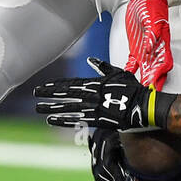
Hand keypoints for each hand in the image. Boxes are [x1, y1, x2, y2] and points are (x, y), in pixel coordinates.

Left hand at [35, 57, 169, 129]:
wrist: (145, 106)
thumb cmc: (134, 89)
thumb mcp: (119, 73)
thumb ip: (103, 67)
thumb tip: (91, 60)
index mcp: (96, 82)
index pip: (71, 83)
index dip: (56, 85)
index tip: (43, 86)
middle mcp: (92, 94)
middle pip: (66, 94)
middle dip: (49, 94)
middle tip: (35, 94)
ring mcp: (94, 107)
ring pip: (68, 107)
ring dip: (53, 108)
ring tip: (39, 109)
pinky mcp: (98, 120)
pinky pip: (77, 120)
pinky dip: (64, 120)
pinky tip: (52, 120)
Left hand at [123, 0, 172, 90]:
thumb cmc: (153, 7)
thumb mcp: (154, 20)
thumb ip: (152, 35)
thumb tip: (150, 48)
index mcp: (161, 43)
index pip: (163, 64)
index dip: (159, 75)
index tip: (154, 85)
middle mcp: (154, 49)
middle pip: (156, 70)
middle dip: (152, 82)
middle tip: (146, 94)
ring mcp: (146, 50)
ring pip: (145, 69)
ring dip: (142, 79)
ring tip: (138, 90)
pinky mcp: (137, 48)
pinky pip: (133, 62)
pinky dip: (129, 70)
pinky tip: (125, 77)